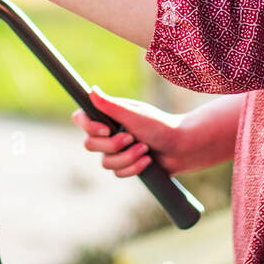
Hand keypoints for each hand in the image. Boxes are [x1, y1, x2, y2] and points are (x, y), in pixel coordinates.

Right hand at [72, 85, 191, 177]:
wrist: (182, 147)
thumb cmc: (160, 125)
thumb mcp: (134, 114)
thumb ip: (110, 105)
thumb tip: (91, 90)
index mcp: (108, 115)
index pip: (81, 119)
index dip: (88, 126)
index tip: (106, 129)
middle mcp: (109, 132)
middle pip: (90, 145)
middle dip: (113, 145)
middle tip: (132, 138)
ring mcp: (116, 150)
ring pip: (105, 162)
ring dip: (127, 158)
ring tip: (145, 150)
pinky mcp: (125, 165)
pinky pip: (117, 173)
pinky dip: (134, 168)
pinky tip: (148, 161)